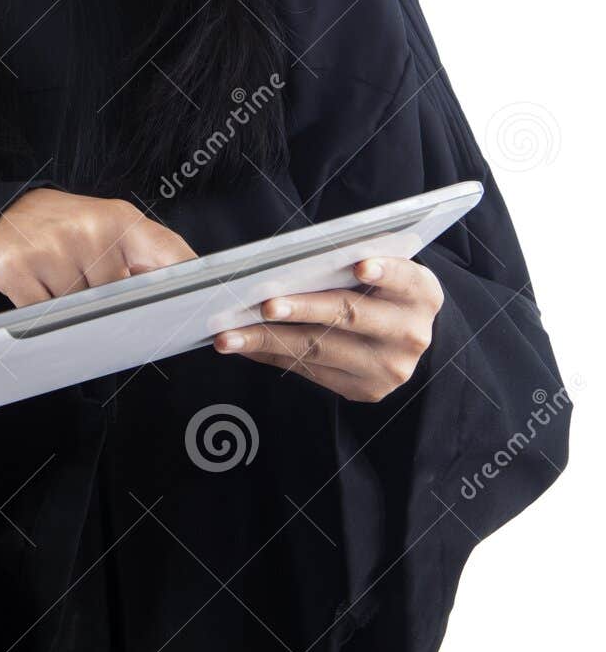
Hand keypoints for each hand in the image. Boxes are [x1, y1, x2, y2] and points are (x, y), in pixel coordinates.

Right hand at [0, 188, 196, 308]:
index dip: (188, 283)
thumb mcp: (118, 229)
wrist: (13, 209)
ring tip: (62, 281)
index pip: (169, 255)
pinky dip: (43, 312)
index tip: (207, 311)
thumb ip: (155, 257)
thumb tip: (192, 297)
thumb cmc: (74, 228)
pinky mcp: (16, 267)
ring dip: (73, 310)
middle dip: (110, 307)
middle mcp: (89, 229)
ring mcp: (51, 247)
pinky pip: (42, 314)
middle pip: (119, 302)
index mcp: (122, 221)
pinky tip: (41, 287)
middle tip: (95, 292)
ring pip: (78, 312)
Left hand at [212, 256, 444, 402]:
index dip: (384, 272)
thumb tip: (290, 260)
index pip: (405, 278)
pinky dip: (272, 355)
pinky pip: (311, 372)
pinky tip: (243, 345)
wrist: (403, 335)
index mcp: (421, 293)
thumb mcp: (382, 269)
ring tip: (229, 334)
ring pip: (320, 350)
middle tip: (264, 305)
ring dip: (268, 340)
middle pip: (349, 316)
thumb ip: (354, 259)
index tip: (359, 266)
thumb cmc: (379, 289)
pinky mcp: (367, 391)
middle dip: (302, 309)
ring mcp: (390, 368)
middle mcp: (411, 333)